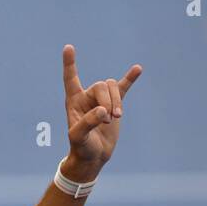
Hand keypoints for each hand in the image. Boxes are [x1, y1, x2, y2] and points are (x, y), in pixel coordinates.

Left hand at [61, 45, 141, 179]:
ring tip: (116, 118)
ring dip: (117, 101)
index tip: (68, 48)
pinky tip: (138, 69)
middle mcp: (87, 96)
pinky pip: (123, 87)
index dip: (70, 64)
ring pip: (112, 87)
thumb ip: (88, 123)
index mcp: (74, 101)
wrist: (93, 156)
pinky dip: (130, 79)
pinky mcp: (114, 104)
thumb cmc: (81, 147)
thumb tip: (103, 111)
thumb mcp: (79, 137)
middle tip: (107, 120)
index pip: (71, 78)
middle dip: (107, 101)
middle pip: (101, 86)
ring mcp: (101, 99)